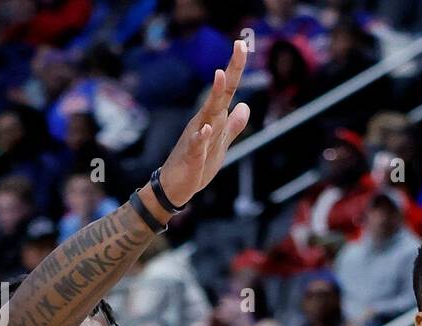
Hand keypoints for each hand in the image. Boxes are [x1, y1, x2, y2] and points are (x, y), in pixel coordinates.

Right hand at [154, 40, 249, 209]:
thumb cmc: (198, 162)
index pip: (227, 89)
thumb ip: (233, 125)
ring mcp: (196, 137)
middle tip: (239, 45)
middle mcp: (204, 122)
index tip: (242, 44)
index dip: (236, 68)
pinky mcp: (191, 156)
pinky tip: (206, 128)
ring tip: (220, 75)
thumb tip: (245, 106)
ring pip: (208, 113)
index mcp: (214, 118)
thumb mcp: (221, 142)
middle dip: (230, 70)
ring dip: (214, 95)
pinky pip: (196, 144)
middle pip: (220, 93)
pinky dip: (201, 136)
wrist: (176, 186)